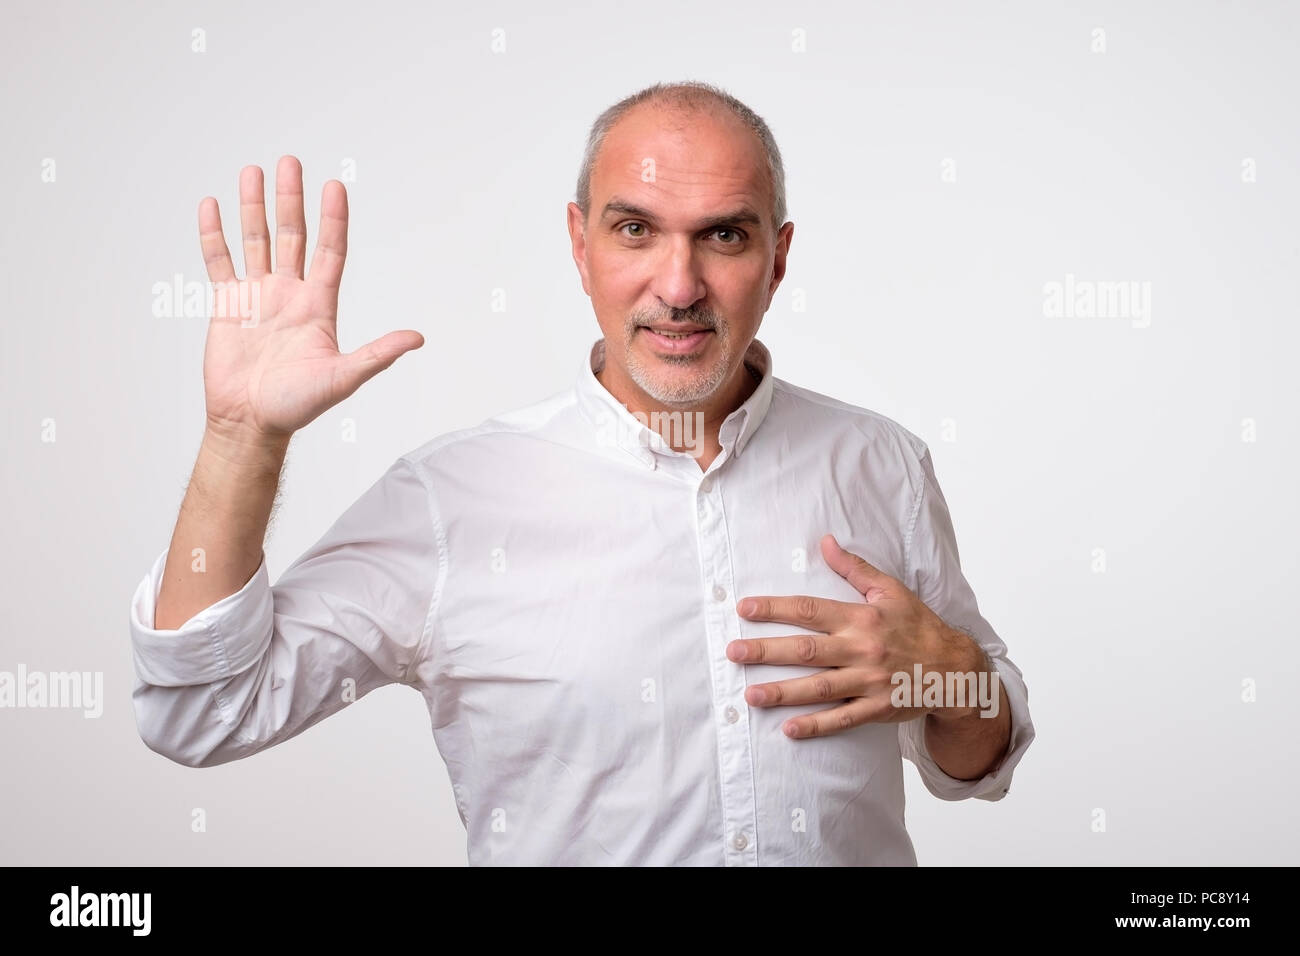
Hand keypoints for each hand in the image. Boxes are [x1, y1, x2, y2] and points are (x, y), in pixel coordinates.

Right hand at [197, 155, 423, 440]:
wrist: (251, 422)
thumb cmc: (297, 406)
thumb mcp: (343, 377)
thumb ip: (377, 355)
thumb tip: (417, 339)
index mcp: (318, 305)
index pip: (330, 252)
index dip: (333, 220)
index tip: (335, 186)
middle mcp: (290, 294)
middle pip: (292, 235)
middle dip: (291, 199)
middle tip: (291, 161)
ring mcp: (258, 296)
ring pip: (256, 240)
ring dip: (254, 206)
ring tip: (254, 170)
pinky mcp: (228, 305)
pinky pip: (218, 262)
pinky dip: (215, 235)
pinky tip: (212, 205)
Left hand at [728, 534, 989, 738]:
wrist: (955, 668)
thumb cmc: (919, 626)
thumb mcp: (891, 590)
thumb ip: (855, 568)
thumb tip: (825, 541)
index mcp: (861, 618)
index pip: (810, 610)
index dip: (775, 609)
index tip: (744, 609)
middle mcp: (862, 649)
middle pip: (807, 650)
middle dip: (767, 651)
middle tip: (733, 652)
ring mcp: (869, 681)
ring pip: (820, 688)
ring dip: (783, 692)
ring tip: (751, 695)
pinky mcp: (877, 708)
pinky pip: (842, 719)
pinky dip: (817, 725)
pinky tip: (789, 729)